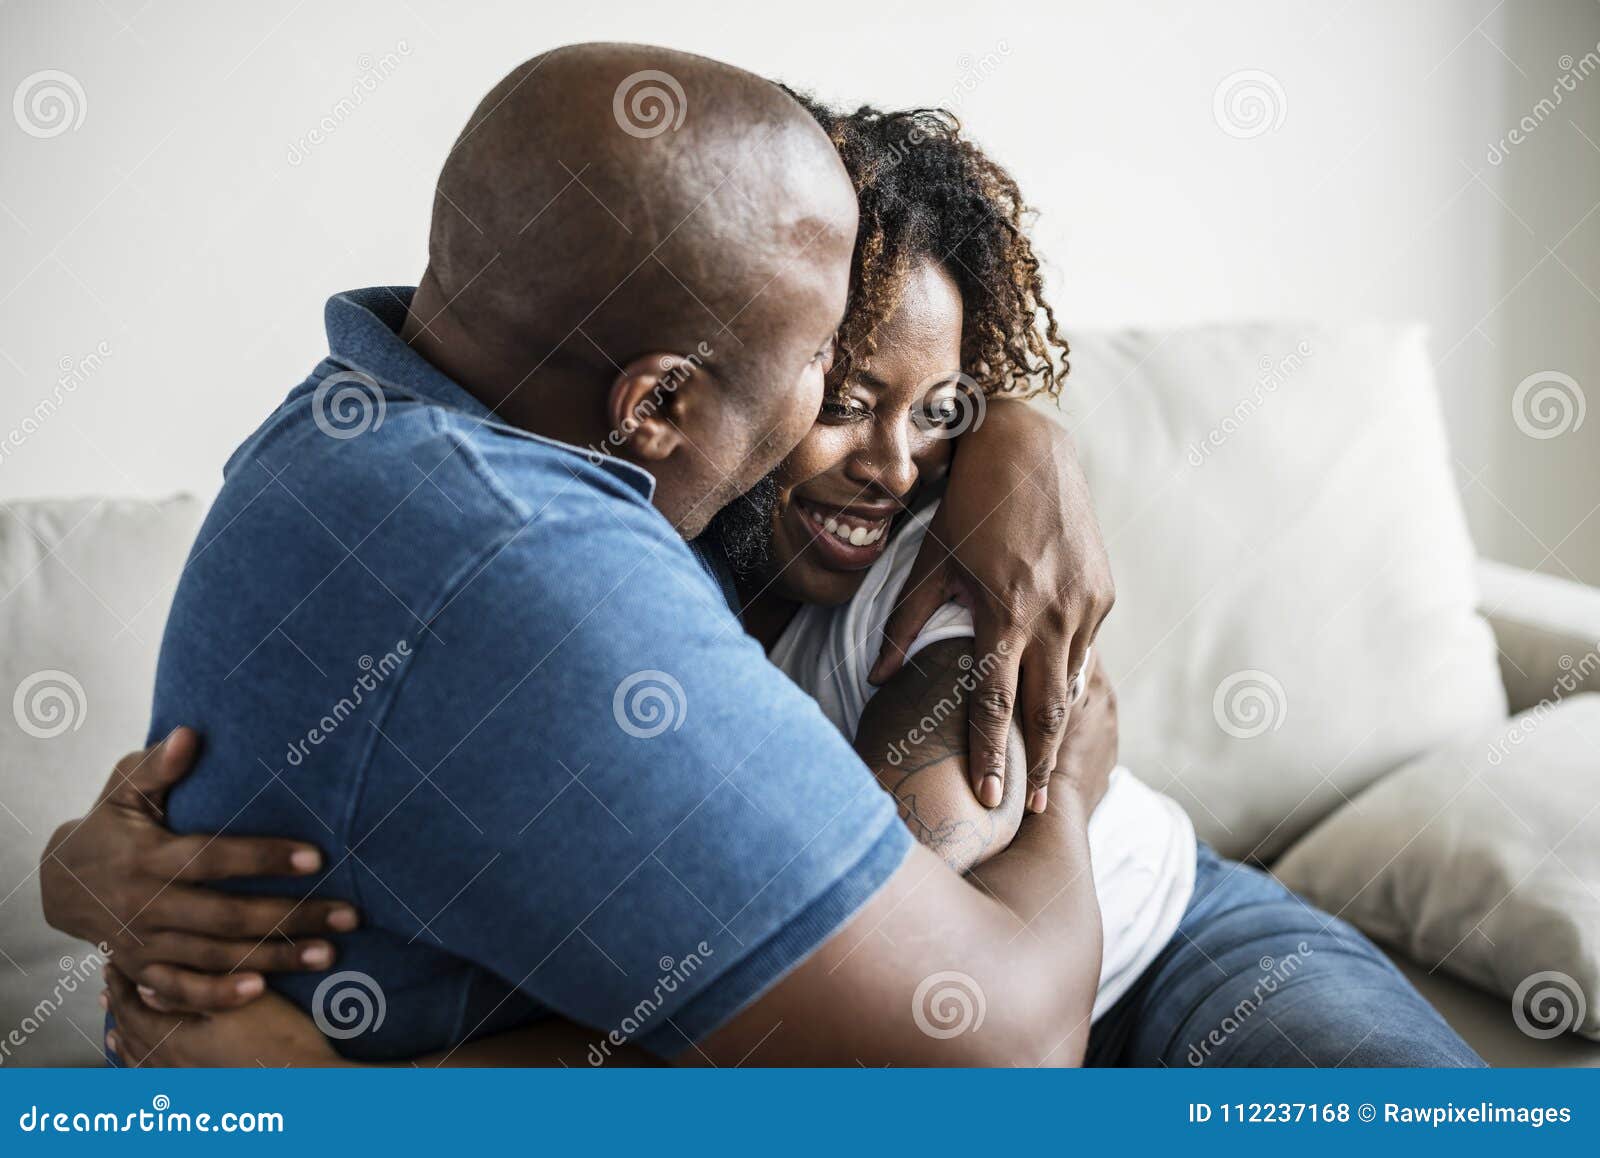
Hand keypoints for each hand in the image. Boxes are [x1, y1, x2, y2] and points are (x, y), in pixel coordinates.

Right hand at [40, 728, 357, 1010]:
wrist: (59, 883)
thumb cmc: (110, 826)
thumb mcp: (124, 790)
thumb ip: (158, 765)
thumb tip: (190, 734)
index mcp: (151, 857)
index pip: (215, 859)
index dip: (264, 858)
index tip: (318, 857)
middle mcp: (148, 905)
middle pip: (227, 917)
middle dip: (291, 916)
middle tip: (349, 915)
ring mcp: (144, 943)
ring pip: (216, 957)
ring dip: (274, 958)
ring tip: (328, 954)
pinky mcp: (142, 970)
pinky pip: (181, 991)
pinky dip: (217, 996)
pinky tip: (262, 992)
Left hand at [104, 968, 341, 1066]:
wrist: (306, 1081)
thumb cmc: (278, 1035)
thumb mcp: (239, 1003)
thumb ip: (191, 994)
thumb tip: (148, 984)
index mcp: (177, 1040)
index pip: (135, 1010)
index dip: (122, 986)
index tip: (111, 966)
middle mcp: (173, 1067)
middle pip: (133, 1037)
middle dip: (120, 1011)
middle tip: (108, 991)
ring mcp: (186, 1084)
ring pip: (142, 1063)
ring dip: (126, 1043)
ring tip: (114, 1033)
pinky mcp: (202, 1094)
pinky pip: (159, 1083)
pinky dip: (144, 1072)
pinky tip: (147, 1070)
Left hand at [871, 399, 1113, 813]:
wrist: (1030, 448)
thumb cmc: (968, 504)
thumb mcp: (930, 560)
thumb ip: (905, 622)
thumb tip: (876, 678)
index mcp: (1005, 611)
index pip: (997, 702)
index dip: (990, 754)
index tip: (990, 798)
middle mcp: (1053, 614)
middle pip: (1048, 712)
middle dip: (1038, 764)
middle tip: (1030, 809)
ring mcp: (1086, 604)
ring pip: (1071, 684)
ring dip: (1056, 730)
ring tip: (1043, 771)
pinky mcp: (1103, 592)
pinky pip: (1084, 649)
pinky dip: (1067, 678)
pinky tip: (1054, 701)